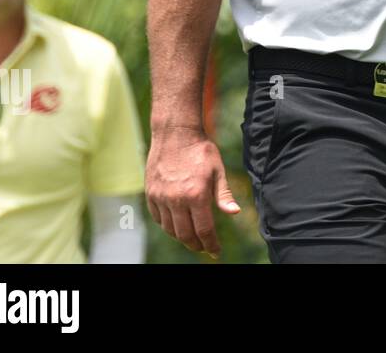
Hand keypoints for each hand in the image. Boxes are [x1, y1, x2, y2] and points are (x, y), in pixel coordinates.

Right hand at [145, 127, 239, 258]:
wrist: (175, 134)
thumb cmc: (201, 150)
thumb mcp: (218, 170)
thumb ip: (223, 195)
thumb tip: (234, 213)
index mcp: (196, 194)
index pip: (204, 229)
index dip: (210, 244)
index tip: (216, 252)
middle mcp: (176, 199)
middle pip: (185, 234)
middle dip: (196, 245)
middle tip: (203, 248)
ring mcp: (161, 197)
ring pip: (170, 229)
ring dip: (181, 237)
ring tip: (191, 238)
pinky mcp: (150, 193)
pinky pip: (158, 218)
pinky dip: (167, 226)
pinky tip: (176, 225)